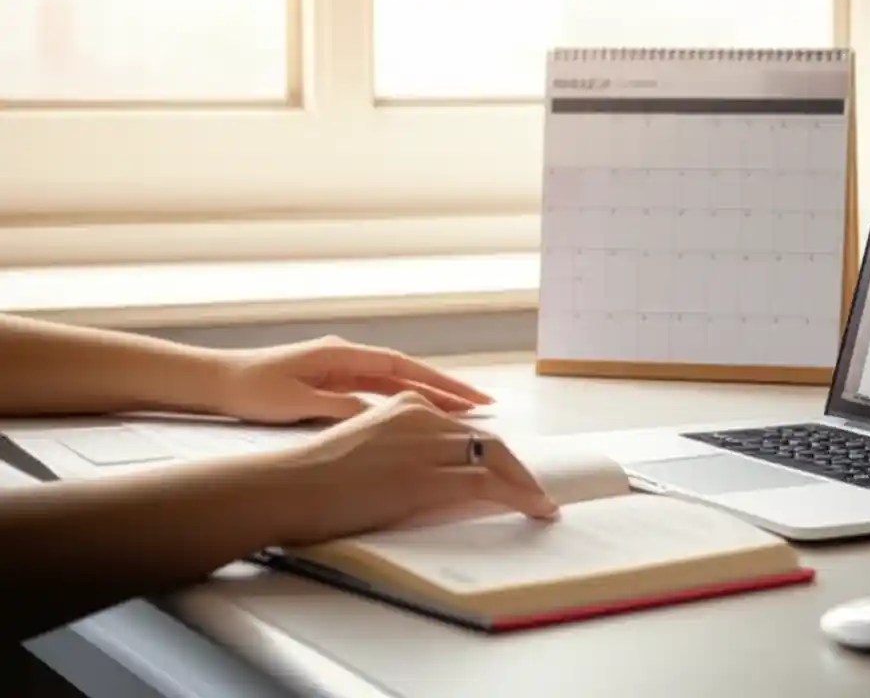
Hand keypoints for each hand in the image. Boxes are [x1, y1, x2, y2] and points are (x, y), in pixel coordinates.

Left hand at [212, 335, 492, 423]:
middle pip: (409, 374)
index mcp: (344, 355)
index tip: (474, 398)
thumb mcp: (298, 402)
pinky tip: (419, 418)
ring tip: (462, 416)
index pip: (405, 368)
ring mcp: (341, 368)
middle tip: (484, 408)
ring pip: (397, 384)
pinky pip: (379, 393)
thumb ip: (342, 407)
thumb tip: (384, 414)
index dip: (443, 383)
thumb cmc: (253, 389)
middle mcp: (348, 356)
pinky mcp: (332, 382)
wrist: (216, 380)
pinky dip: (404, 403)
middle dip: (446, 390)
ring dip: (428, 397)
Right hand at [273, 392, 557, 546]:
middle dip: (516, 468)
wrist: (283, 488)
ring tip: (540, 505)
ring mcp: (424, 445)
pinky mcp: (426, 477)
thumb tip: (426, 474)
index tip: (508, 470)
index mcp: (403, 405)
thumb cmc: (311, 479)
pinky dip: (519, 497)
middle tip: (534, 491)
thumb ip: (399, 449)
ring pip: (495, 458)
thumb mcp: (363, 447)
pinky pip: (487, 483)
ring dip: (524, 485)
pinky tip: (535, 510)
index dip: (492, 452)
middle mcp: (419, 416)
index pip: (463, 429)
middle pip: (487, 441)